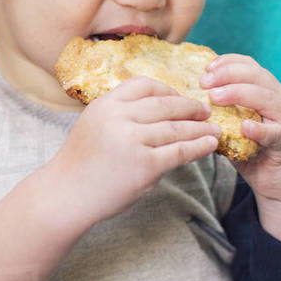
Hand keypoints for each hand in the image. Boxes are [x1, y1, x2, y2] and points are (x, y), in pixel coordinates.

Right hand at [49, 76, 221, 229]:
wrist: (66, 195)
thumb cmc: (82, 163)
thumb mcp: (95, 126)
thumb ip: (123, 116)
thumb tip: (161, 112)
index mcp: (106, 104)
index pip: (144, 85)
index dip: (168, 90)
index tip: (181, 97)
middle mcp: (118, 117)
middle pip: (165, 104)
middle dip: (190, 107)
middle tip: (206, 111)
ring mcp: (132, 141)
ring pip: (176, 128)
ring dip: (200, 128)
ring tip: (214, 129)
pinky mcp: (144, 165)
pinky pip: (180, 151)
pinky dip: (199, 147)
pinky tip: (209, 145)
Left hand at [199, 53, 280, 204]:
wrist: (280, 185)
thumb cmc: (253, 153)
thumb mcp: (235, 127)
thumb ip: (221, 113)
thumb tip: (188, 101)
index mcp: (270, 92)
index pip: (251, 67)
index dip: (228, 63)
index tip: (206, 67)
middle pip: (258, 76)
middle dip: (229, 75)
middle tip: (204, 82)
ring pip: (267, 98)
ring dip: (239, 94)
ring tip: (214, 98)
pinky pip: (276, 133)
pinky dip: (260, 129)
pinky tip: (245, 127)